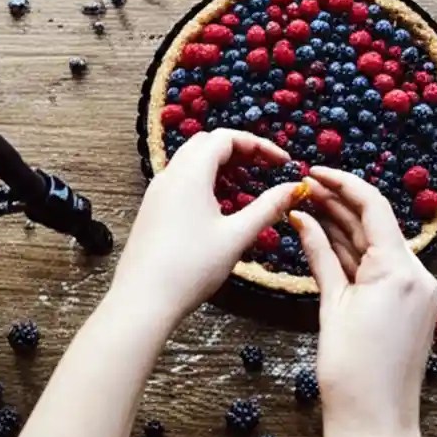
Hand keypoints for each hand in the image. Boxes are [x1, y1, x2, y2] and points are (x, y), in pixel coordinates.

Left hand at [110, 129, 305, 322]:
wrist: (142, 299)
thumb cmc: (191, 267)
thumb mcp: (237, 236)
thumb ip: (268, 208)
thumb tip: (294, 188)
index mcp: (191, 173)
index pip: (226, 137)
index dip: (258, 144)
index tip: (281, 161)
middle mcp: (170, 175)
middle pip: (207, 143)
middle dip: (239, 149)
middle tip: (264, 167)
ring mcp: (157, 192)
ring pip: (191, 161)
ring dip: (220, 164)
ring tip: (245, 184)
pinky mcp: (152, 210)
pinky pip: (180, 180)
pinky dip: (204, 180)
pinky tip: (219, 206)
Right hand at [293, 167, 436, 436]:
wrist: (374, 422)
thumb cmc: (351, 372)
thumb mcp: (332, 304)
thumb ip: (320, 255)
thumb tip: (303, 217)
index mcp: (401, 269)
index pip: (373, 205)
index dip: (342, 182)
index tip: (313, 170)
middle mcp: (416, 275)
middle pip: (374, 223)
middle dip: (337, 202)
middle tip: (301, 186)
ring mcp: (415, 291)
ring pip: (374, 245)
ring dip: (343, 226)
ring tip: (305, 205)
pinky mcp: (408, 306)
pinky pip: (378, 269)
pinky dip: (352, 255)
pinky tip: (324, 239)